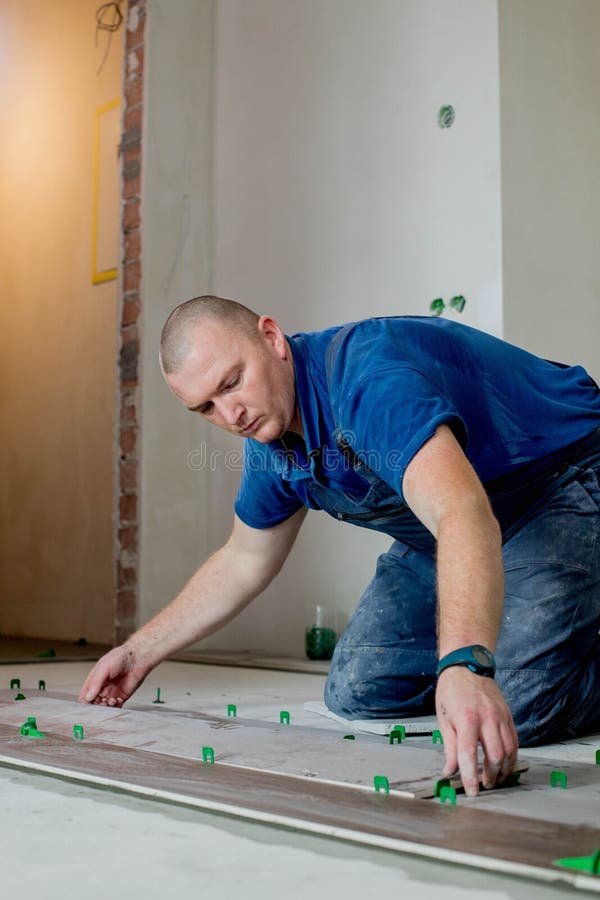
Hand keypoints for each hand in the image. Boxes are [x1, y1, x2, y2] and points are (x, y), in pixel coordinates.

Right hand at [78, 643, 150, 706]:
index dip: (85, 701)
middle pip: (94, 703)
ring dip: (106, 707)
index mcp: (94, 680)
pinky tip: (117, 700)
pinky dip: (115, 706)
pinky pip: (116, 706)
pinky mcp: (121, 696)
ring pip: (104, 706)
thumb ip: (96, 683)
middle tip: (102, 702)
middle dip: (97, 705)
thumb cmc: (120, 657)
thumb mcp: (104, 668)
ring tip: (111, 700)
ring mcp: (112, 692)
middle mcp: (102, 687)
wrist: (137, 658)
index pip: (85, 695)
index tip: (90, 703)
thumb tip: (88, 697)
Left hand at [435, 667, 518, 795]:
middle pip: (495, 755)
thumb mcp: (444, 719)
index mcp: (466, 718)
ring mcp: (500, 716)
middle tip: (484, 785)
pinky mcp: (508, 715)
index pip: (469, 754)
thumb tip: (450, 770)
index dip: (470, 776)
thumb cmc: (452, 690)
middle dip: (490, 775)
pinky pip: (514, 741)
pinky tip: (505, 764)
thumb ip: (449, 747)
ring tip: (495, 778)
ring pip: (509, 750)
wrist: (466, 666)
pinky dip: (512, 756)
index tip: (472, 791)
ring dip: (503, 769)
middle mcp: (486, 718)